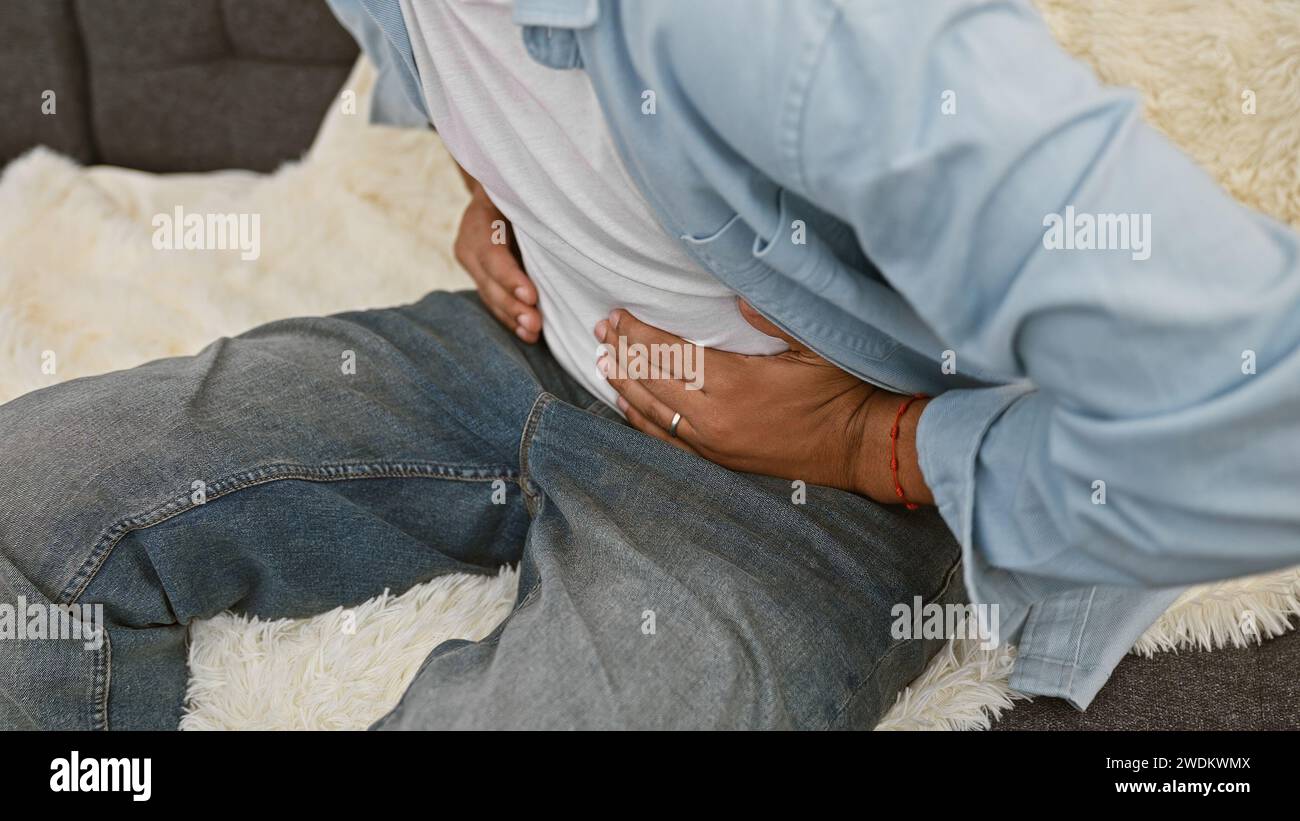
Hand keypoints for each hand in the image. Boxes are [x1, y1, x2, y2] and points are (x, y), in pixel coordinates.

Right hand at [454, 187, 541, 342]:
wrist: (495, 189)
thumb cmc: (520, 189)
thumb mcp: (523, 193)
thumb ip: (535, 212)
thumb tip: (572, 223)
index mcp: (478, 220)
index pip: (493, 256)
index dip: (510, 278)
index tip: (531, 296)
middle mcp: (468, 244)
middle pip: (489, 282)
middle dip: (513, 306)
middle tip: (535, 325)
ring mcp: (470, 262)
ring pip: (490, 296)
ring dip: (512, 317)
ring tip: (532, 334)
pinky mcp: (479, 276)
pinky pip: (493, 300)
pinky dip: (510, 317)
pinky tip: (526, 334)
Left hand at [595, 300, 932, 504]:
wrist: (858, 447)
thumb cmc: (842, 390)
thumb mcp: (816, 344)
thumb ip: (773, 316)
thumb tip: (736, 296)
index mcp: (733, 385)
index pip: (668, 353)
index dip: (638, 334)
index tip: (617, 314)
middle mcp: (713, 418)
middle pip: (652, 380)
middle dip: (623, 352)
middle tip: (601, 329)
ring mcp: (712, 444)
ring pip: (652, 411)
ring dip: (624, 383)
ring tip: (603, 360)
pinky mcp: (718, 460)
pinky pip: (665, 440)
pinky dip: (640, 419)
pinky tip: (625, 403)